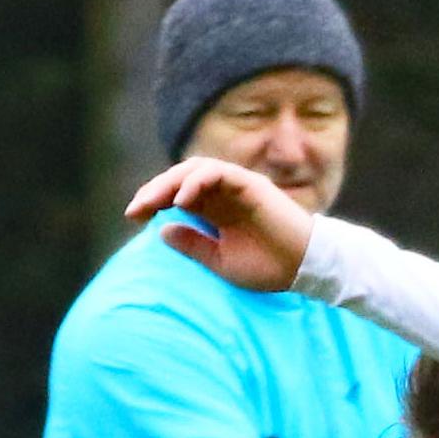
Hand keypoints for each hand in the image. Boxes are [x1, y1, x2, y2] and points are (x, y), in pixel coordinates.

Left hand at [120, 156, 314, 293]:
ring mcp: (236, 186)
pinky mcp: (249, 183)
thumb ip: (193, 245)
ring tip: (154, 201)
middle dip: (153, 191)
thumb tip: (162, 231)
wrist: (304, 267)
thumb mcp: (221, 260)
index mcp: (215, 211)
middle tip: (136, 210)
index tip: (133, 217)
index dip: (152, 202)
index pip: (175, 196)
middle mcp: (222, 194)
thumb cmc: (269, 268)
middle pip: (178, 180)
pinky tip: (182, 199)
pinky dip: (196, 181)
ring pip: (193, 169)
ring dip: (170, 182)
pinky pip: (216, 172)